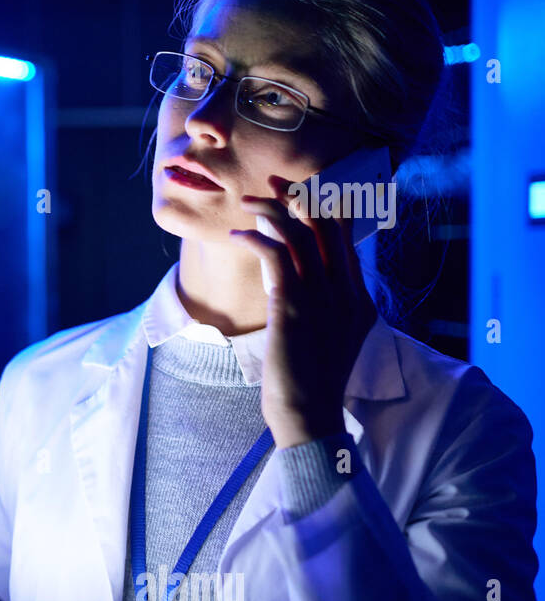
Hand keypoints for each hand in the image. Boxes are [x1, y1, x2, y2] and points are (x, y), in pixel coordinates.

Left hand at [229, 176, 378, 448]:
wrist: (310, 417)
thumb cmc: (310, 384)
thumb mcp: (328, 341)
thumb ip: (324, 308)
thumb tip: (296, 280)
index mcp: (360, 301)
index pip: (347, 241)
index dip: (324, 210)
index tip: (302, 192)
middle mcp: (346, 294)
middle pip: (326, 228)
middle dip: (299, 198)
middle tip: (274, 182)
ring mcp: (322, 299)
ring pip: (299, 235)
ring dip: (272, 211)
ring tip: (249, 203)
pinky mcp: (292, 307)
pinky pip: (276, 255)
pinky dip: (256, 238)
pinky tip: (239, 237)